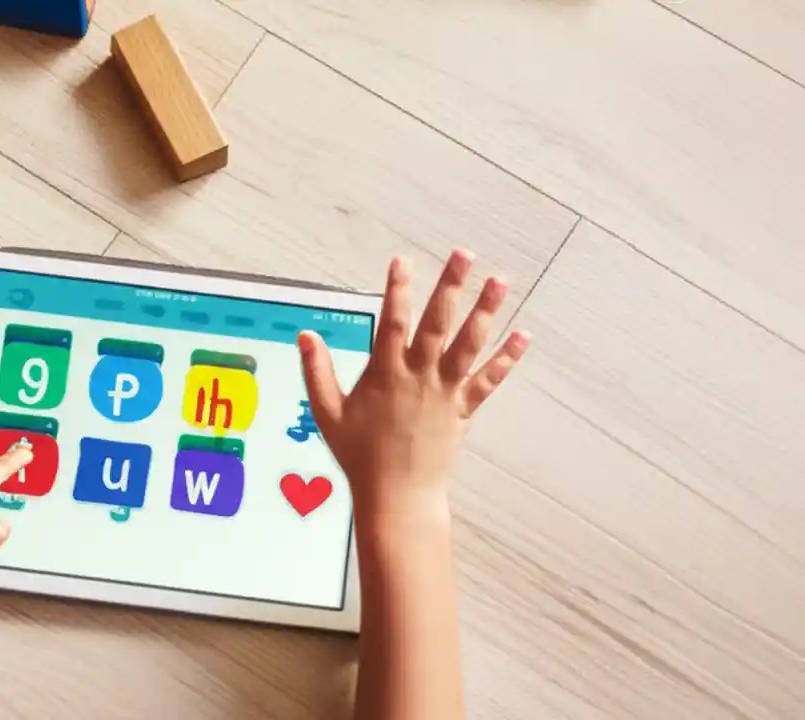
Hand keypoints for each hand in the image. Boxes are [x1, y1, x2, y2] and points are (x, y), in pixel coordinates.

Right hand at [297, 250, 528, 525]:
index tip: (402, 260)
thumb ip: (316, 372)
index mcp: (385, 374)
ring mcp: (445, 392)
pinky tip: (523, 335)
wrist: (397, 495)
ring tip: (500, 280)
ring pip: (469, 344)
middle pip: (437, 323)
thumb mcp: (327, 413)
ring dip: (486, 310)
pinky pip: (489, 380)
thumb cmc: (359, 455)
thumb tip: (305, 335)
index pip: (392, 321)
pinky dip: (507, 359)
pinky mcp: (464, 410)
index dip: (397, 289)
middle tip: (464, 254)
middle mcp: (419, 377)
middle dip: (451, 286)